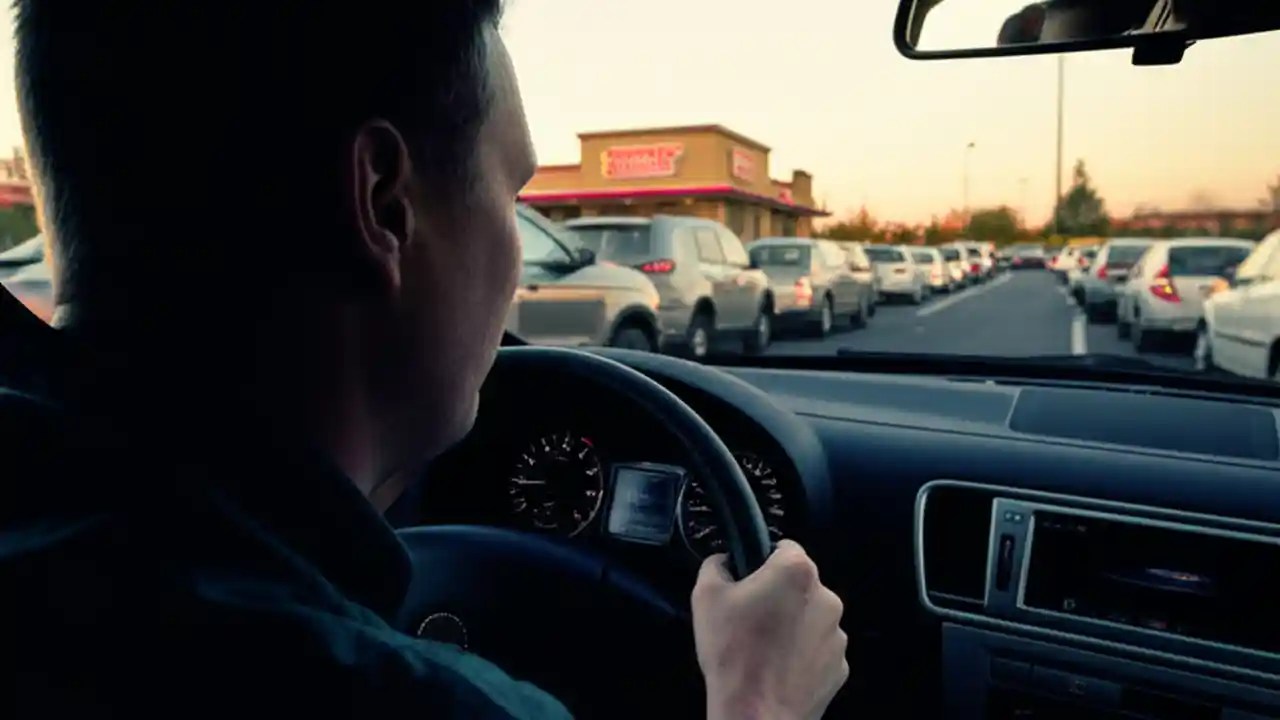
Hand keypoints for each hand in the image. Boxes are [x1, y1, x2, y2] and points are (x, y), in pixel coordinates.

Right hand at [691, 540, 847, 719]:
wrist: (756, 717)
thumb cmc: (731, 651)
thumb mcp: (705, 596)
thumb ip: (716, 564)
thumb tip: (726, 561)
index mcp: (797, 571)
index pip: (784, 548)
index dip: (762, 561)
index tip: (747, 583)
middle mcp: (828, 597)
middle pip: (801, 584)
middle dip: (780, 594)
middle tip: (752, 618)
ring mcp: (839, 634)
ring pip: (812, 616)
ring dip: (794, 624)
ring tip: (766, 649)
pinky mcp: (841, 666)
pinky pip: (819, 648)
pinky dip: (803, 653)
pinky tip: (781, 669)